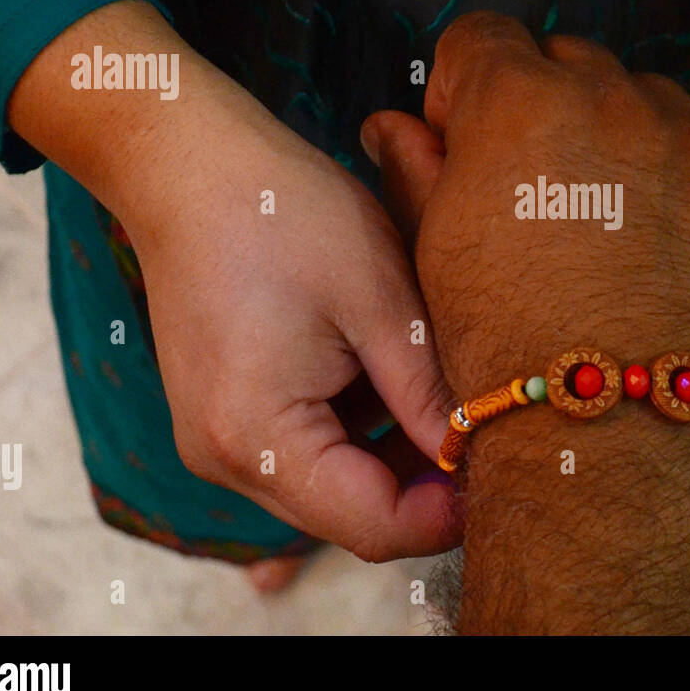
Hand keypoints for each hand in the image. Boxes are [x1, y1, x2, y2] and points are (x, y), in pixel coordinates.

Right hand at [9, 1, 458, 561]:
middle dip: (425, 484)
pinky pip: (307, 452)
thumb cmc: (285, 216)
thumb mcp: (382, 303)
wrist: (190, 165)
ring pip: (333, 486)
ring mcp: (219, 440)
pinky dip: (359, 429)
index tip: (500, 465)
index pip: (372, 525)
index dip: (447, 512)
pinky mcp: (226, 415)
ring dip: (395, 455)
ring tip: (440, 388)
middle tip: (485, 427)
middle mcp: (226, 459)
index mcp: (258, 438)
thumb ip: (428, 395)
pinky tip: (390, 372)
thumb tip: (478, 457)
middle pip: (351, 515)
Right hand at [364, 10, 689, 396]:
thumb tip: (392, 121)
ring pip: (645, 102)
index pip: (483, 38)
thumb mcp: (439, 252)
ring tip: (611, 223)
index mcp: (516, 101)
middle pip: (570, 63)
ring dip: (621, 138)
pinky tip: (666, 243)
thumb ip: (419, 165)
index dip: (467, 88)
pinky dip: (683, 180)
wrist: (613, 433)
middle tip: (544, 189)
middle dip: (548, 107)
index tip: (469, 138)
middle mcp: (611, 98)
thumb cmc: (502, 344)